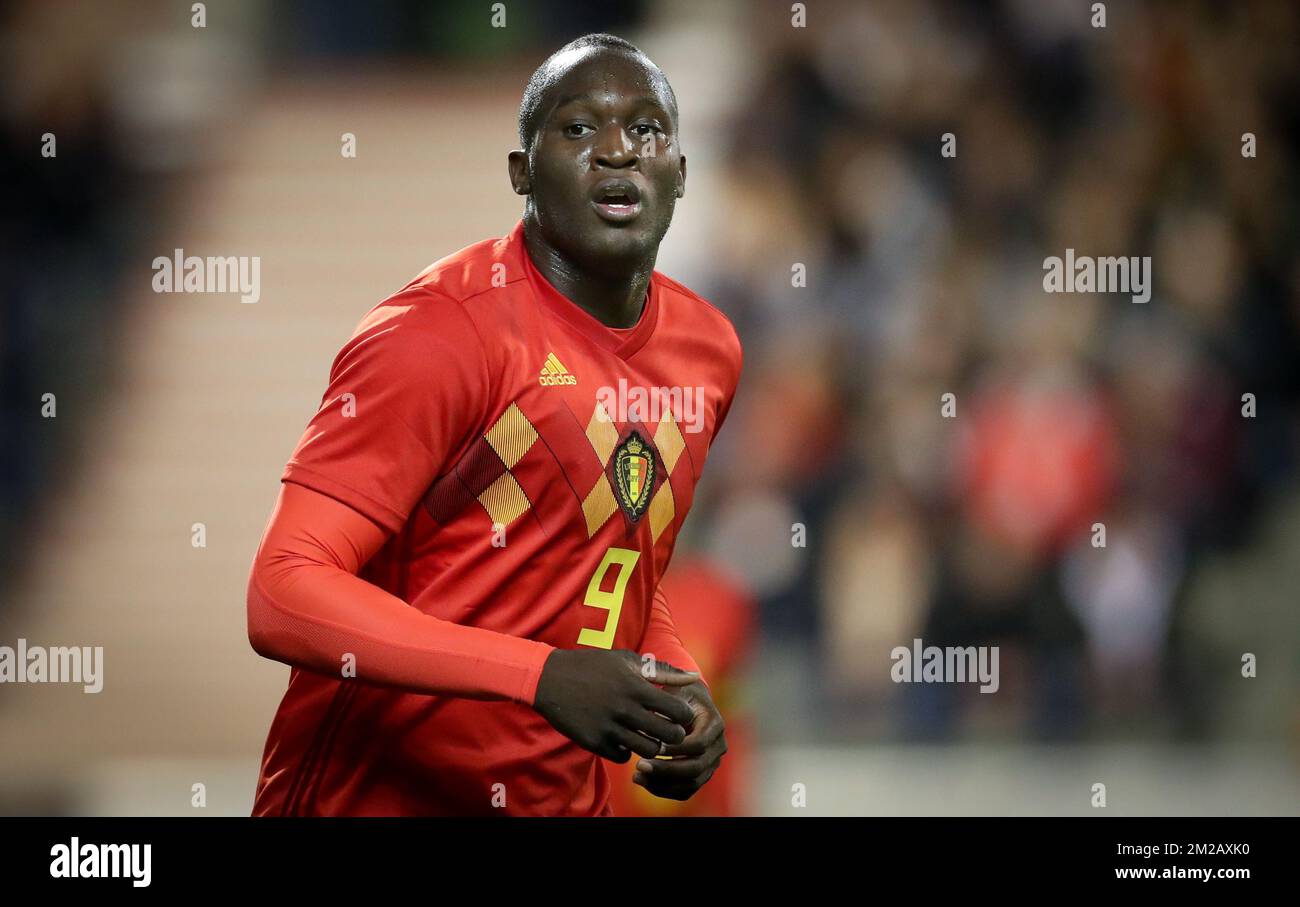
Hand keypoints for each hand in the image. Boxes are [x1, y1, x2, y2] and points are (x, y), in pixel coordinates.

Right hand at [533, 649, 698, 762]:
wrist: (550, 679)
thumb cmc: (595, 666)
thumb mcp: (628, 661)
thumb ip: (663, 671)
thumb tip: (694, 678)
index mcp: (636, 687)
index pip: (678, 711)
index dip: (683, 715)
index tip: (678, 714)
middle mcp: (624, 709)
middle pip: (668, 736)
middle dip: (673, 735)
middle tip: (668, 730)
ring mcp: (608, 728)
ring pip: (647, 750)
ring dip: (651, 745)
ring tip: (647, 735)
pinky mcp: (593, 742)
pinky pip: (622, 757)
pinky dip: (627, 751)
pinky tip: (624, 738)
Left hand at [632, 678, 725, 800]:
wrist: (685, 705)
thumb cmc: (676, 694)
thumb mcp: (674, 687)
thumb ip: (671, 686)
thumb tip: (675, 690)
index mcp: (715, 723)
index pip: (699, 743)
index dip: (676, 747)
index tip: (653, 744)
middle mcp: (718, 745)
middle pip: (696, 768)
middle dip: (667, 769)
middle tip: (640, 765)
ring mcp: (711, 763)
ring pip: (691, 783)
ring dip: (663, 783)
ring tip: (637, 776)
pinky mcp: (700, 774)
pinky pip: (685, 790)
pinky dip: (664, 790)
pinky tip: (643, 781)